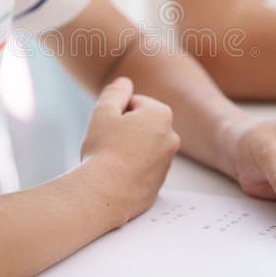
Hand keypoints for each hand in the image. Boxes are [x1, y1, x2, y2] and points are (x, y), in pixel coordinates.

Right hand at [80, 77, 180, 224]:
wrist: (104, 193)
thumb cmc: (104, 150)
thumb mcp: (104, 111)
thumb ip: (116, 91)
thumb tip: (125, 83)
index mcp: (161, 115)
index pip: (134, 104)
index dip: (115, 113)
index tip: (108, 127)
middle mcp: (171, 137)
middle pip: (141, 125)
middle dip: (124, 130)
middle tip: (108, 142)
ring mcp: (167, 163)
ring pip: (142, 147)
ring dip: (127, 149)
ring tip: (111, 160)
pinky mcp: (159, 184)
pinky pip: (142, 169)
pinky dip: (131, 169)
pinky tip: (116, 175)